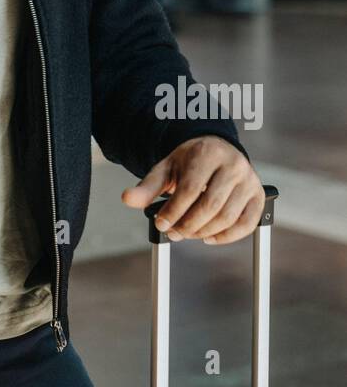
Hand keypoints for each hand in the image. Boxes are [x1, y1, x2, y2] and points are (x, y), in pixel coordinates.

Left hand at [121, 136, 264, 243]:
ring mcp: (249, 180)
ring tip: (187, 233)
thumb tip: (128, 199)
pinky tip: (208, 237)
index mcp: (207, 153)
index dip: (174, 211)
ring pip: (228, 217)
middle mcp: (233, 164)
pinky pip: (247, 224)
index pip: (191, 188)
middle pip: (211, 205)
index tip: (161, 223)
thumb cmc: (189, 162)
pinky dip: (228, 237)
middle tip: (173, 233)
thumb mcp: (166, 168)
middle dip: (188, 225)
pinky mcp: (257, 196)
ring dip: (204, 232)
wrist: (216, 150)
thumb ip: (148, 186)